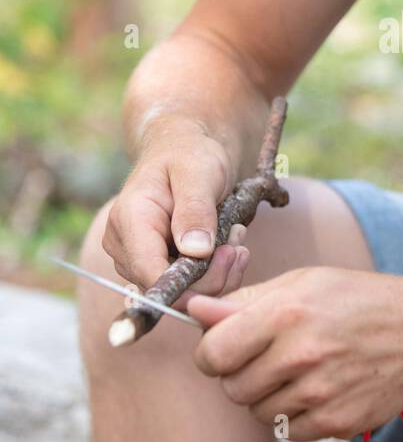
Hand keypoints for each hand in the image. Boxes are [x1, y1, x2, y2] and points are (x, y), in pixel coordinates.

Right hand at [101, 123, 248, 300]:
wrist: (184, 149)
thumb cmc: (190, 153)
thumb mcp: (198, 172)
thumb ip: (195, 209)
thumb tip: (195, 251)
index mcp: (129, 220)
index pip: (150, 273)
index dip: (191, 282)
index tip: (230, 255)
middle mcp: (124, 246)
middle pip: (167, 288)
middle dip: (213, 273)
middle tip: (240, 240)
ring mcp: (136, 259)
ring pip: (180, 292)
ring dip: (218, 272)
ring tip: (236, 236)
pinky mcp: (154, 265)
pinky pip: (186, 286)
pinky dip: (214, 273)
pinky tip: (229, 247)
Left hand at [185, 266, 402, 441]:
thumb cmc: (356, 300)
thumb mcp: (302, 283)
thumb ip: (244, 301)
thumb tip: (193, 309)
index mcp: (286, 313)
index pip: (212, 354)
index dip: (210, 355)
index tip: (223, 351)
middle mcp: (301, 355)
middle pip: (232, 388)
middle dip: (241, 375)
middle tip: (269, 358)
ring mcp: (320, 393)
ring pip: (258, 412)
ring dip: (269, 396)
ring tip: (301, 371)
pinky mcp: (336, 422)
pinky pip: (289, 431)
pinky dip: (296, 415)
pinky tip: (320, 389)